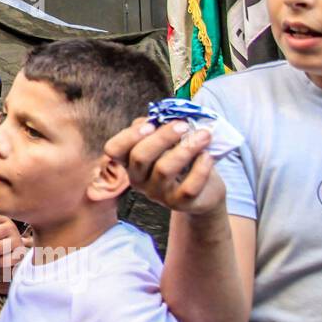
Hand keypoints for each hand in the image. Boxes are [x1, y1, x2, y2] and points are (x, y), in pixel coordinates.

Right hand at [105, 117, 225, 215]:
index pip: (113, 149)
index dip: (129, 135)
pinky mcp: (179, 203)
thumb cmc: (180, 160)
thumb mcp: (165, 143)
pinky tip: (207, 157)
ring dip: (186, 148)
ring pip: (164, 169)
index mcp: (129, 161)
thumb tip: (159, 118)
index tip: (151, 124)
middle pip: (140, 157)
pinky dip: (201, 169)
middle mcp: (138, 179)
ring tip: (204, 136)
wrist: (203, 191)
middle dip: (162, 137)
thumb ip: (156, 128)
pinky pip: (188, 187)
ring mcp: (157, 194)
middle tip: (183, 125)